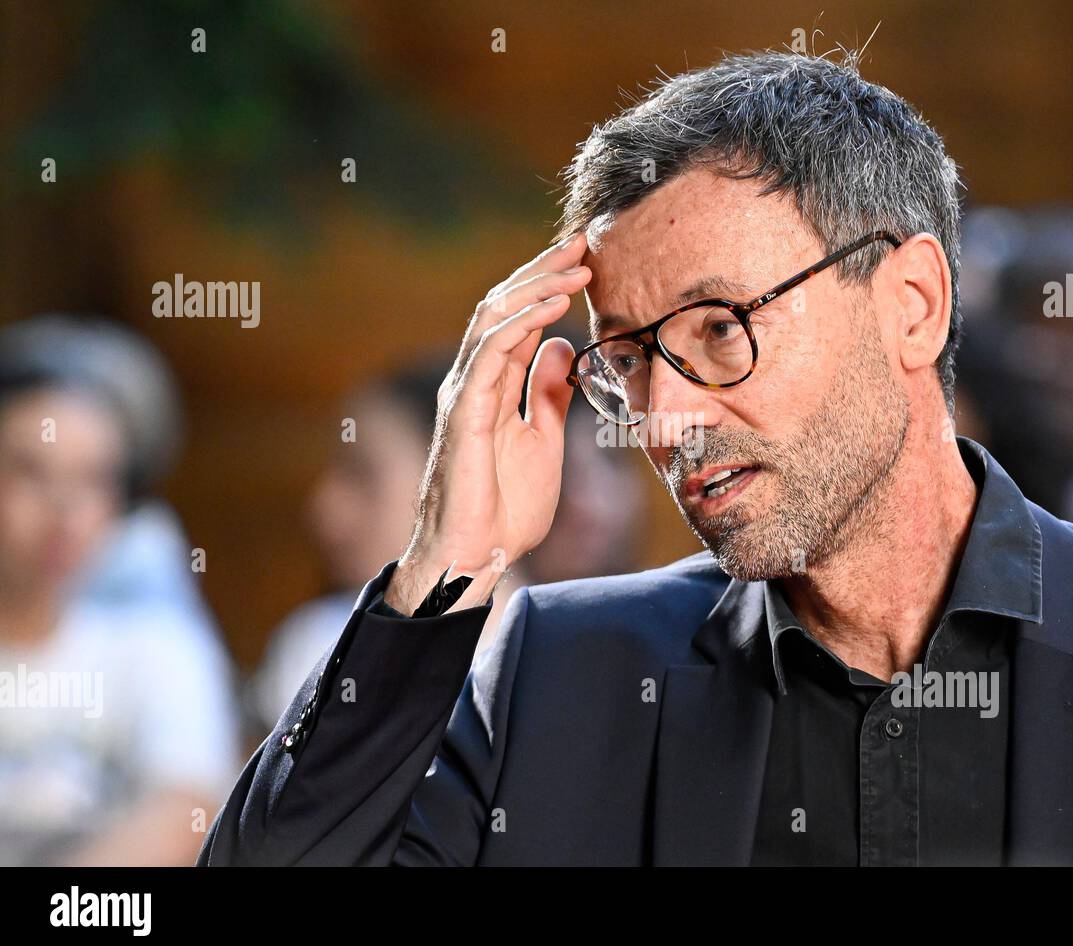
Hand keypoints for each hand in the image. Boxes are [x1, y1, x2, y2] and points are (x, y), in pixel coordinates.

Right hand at [386, 234, 590, 613]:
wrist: (475, 556)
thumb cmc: (503, 507)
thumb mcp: (543, 439)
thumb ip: (548, 392)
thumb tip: (563, 346)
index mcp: (493, 385)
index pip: (518, 318)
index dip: (548, 284)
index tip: (586, 258)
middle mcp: (474, 380)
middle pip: (503, 305)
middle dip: (542, 270)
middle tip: (581, 241)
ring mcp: (466, 394)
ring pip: (493, 319)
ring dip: (536, 286)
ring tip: (575, 264)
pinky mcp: (465, 414)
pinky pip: (490, 354)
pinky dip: (520, 324)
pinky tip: (551, 306)